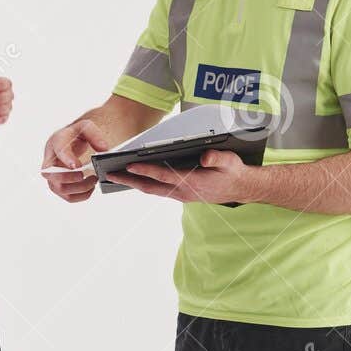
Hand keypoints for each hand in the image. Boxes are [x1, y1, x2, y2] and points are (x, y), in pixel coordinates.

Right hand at [41, 116, 107, 202]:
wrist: (71, 142)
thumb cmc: (76, 135)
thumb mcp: (86, 127)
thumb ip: (95, 135)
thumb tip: (104, 150)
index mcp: (55, 143)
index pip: (57, 151)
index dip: (66, 159)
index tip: (77, 166)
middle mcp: (50, 160)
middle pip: (51, 175)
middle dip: (70, 178)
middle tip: (87, 175)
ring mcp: (52, 176)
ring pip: (60, 189)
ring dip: (79, 188)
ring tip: (94, 180)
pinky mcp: (59, 187)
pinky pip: (68, 197)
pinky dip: (81, 196)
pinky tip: (91, 188)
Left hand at [105, 147, 253, 203]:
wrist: (240, 189)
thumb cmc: (233, 172)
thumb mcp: (230, 162)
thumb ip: (217, 158)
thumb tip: (204, 156)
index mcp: (192, 182)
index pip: (164, 175)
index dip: (146, 170)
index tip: (129, 164)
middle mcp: (182, 191)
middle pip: (150, 186)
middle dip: (129, 180)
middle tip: (110, 173)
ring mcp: (179, 194)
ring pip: (151, 189)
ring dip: (133, 183)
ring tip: (115, 175)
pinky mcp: (179, 193)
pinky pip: (157, 189)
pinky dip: (143, 184)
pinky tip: (133, 178)